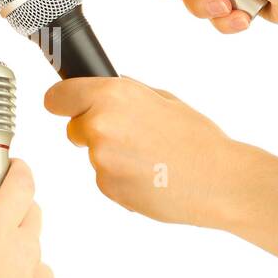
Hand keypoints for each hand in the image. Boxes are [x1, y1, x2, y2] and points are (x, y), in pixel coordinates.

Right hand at [0, 158, 57, 277]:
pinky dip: (25, 274)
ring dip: (16, 244)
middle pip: (30, 208)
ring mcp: (44, 270)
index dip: (16, 169)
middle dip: (11, 208)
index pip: (22, 182)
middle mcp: (27, 246)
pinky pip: (39, 270)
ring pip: (33, 241)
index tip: (5, 169)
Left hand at [43, 75, 245, 228]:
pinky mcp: (108, 187)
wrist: (220, 180)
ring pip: (93, 155)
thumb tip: (98, 89)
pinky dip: (121, 179)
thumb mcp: (160, 98)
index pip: (57, 97)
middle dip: (93, 132)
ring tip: (149, 158)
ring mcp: (101, 159)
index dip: (62, 102)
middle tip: (130, 137)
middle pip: (74, 128)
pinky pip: (105, 179)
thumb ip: (123, 93)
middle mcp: (99, 125)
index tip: (63, 105)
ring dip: (112, 158)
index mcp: (110, 95)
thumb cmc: (197, 138)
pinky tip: (150, 176)